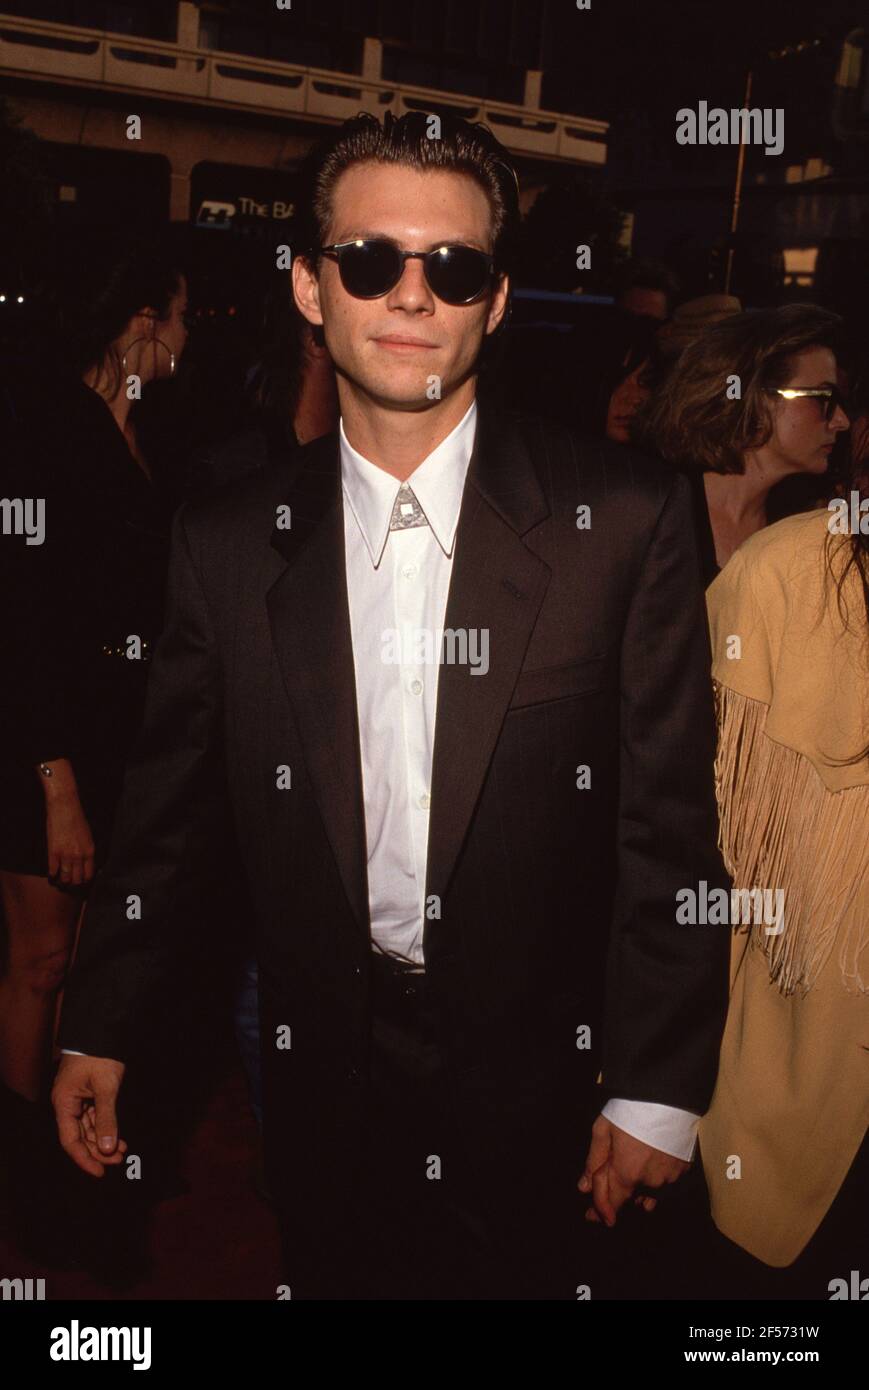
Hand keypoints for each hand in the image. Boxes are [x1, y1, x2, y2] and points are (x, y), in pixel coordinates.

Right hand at [45, 795, 94, 885]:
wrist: (65, 808)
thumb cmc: (77, 819)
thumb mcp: (88, 836)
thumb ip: (87, 850)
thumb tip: (85, 862)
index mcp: (89, 851)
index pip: (89, 873)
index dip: (85, 879)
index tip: (82, 880)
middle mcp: (79, 856)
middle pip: (77, 878)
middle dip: (74, 883)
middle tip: (71, 883)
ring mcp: (65, 855)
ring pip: (65, 877)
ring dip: (63, 881)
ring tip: (61, 881)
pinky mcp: (53, 852)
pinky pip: (53, 870)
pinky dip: (52, 874)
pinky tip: (52, 874)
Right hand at [52, 1054, 126, 1176]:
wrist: (102, 1031)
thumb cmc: (100, 1056)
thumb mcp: (106, 1088)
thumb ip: (106, 1118)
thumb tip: (107, 1148)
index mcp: (64, 1103)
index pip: (70, 1141)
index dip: (84, 1159)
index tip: (100, 1172)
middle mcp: (67, 1104)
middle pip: (79, 1137)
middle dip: (97, 1151)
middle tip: (119, 1160)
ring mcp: (77, 1100)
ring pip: (87, 1129)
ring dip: (103, 1141)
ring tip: (122, 1151)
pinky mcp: (87, 1095)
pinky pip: (93, 1118)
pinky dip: (105, 1128)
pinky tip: (118, 1138)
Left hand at [578, 1114, 689, 1226]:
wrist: (668, 1095)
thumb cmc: (631, 1109)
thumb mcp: (603, 1129)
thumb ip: (594, 1161)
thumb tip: (584, 1187)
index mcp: (627, 1172)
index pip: (611, 1202)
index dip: (600, 1210)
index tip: (592, 1217)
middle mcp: (649, 1181)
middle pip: (629, 1199)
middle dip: (616, 1203)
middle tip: (604, 1210)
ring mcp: (669, 1177)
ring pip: (648, 1194)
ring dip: (636, 1193)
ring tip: (629, 1186)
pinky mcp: (682, 1170)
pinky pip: (665, 1184)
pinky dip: (654, 1182)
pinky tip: (649, 1171)